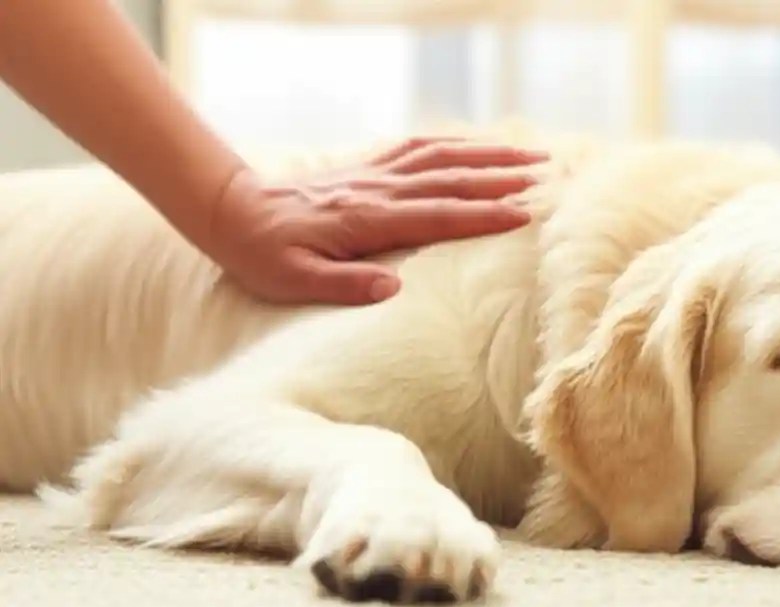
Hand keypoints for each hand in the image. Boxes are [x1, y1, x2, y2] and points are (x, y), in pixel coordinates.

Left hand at [204, 138, 547, 305]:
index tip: (522, 213)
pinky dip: (453, 144)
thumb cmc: (263, 255)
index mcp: (365, 221)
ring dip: (487, 153)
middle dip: (501, 176)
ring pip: (441, 157)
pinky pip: (418, 149)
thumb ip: (345, 285)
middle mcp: (376, 190)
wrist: (231, 211)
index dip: (481, 214)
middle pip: (450, 179)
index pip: (436, 216)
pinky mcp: (367, 169)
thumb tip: (395, 288)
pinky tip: (477, 146)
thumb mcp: (295, 282)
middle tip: (545, 176)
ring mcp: (374, 175)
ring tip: (530, 154)